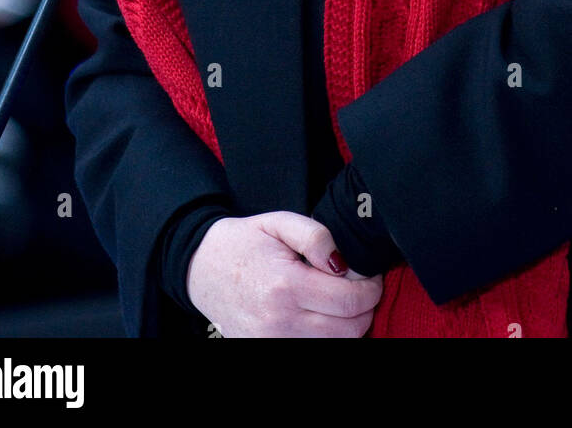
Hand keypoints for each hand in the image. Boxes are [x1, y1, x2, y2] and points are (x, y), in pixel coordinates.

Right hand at [186, 211, 382, 336]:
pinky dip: (326, 336)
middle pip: (348, 330)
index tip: (371, 276)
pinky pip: (312, 350)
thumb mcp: (279, 222)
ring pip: (335, 346)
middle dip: (365, 308)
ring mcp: (270, 342)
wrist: (200, 267)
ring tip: (340, 299)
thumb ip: (316, 236)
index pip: (348, 301)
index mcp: (285, 285)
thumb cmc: (244, 242)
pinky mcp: (263, 350)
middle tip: (360, 286)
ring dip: (348, 325)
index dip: (371, 288)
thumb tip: (343, 262)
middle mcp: (279, 322)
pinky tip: (321, 314)